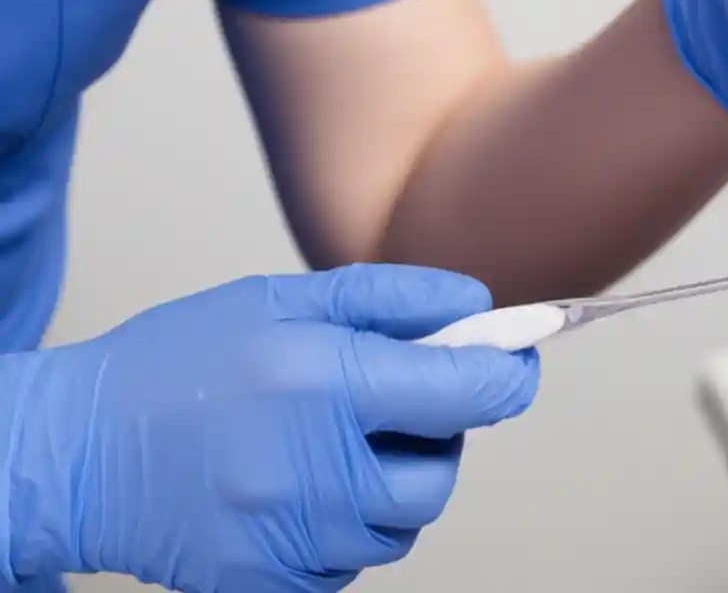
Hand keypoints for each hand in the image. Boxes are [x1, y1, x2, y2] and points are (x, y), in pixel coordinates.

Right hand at [0, 265, 538, 590]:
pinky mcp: (274, 584)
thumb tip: (479, 307)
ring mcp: (294, 539)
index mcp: (324, 382)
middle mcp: (317, 470)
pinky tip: (300, 490)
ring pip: (403, 523)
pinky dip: (349, 526)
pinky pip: (355, 561)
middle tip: (392, 405)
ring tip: (331, 448)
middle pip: (441, 472)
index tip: (515, 362)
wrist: (75, 455)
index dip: (508, 372)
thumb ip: (393, 300)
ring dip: (392, 484)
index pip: (471, 390)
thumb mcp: (283, 302)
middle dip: (439, 435)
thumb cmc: (178, 365)